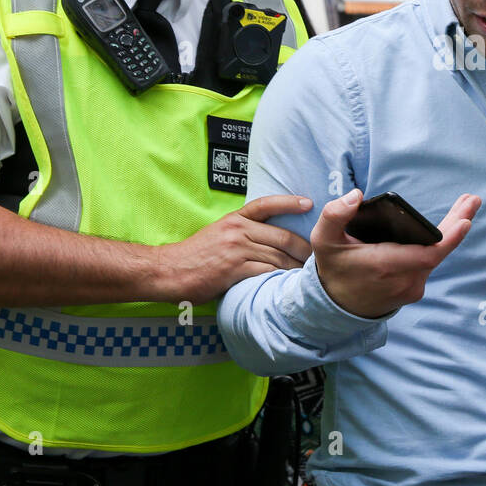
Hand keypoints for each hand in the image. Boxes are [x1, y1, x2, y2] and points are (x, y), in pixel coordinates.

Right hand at [155, 194, 313, 304]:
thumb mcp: (218, 233)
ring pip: (277, 255)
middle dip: (303, 247)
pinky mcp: (234, 269)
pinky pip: (266, 272)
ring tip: (308, 273)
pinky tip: (288, 283)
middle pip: (281, 235)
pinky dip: (280, 278)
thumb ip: (242, 231)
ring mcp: (236, 249)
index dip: (289, 202)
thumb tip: (268, 238)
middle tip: (316, 256)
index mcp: (234, 219)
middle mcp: (237, 230)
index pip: (266, 205)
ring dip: (295, 266)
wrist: (169, 271)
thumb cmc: (195, 256)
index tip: (308, 203)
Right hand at [312, 189, 479, 318]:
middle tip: (473, 200)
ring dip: (451, 231)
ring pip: (436, 256)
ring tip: (466, 204)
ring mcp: (411, 288)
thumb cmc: (334, 266)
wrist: (337, 306)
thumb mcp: (324, 240)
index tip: (465, 222)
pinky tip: (450, 225)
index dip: (448, 239)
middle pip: (438, 251)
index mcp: (384, 266)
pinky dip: (440, 244)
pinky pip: (430, 262)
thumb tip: (356, 195)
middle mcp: (403, 280)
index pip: (426, 255)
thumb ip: (335, 215)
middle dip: (458, 223)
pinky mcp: (415, 290)